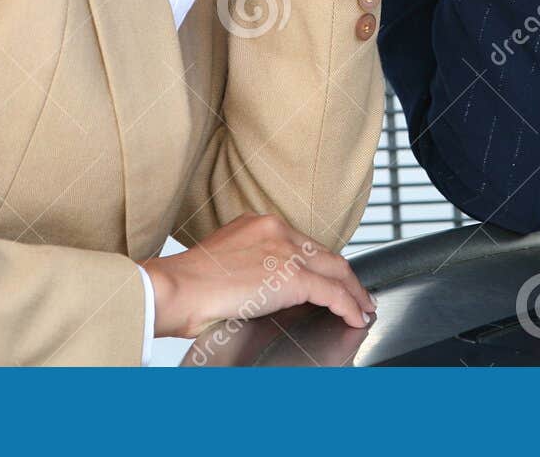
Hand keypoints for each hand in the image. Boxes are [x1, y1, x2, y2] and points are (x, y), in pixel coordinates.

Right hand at [141, 213, 376, 337]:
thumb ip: (249, 266)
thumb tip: (262, 288)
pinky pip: (332, 292)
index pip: (302, 243)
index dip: (320, 263)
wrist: (178, 288)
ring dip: (353, 292)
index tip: (328, 277)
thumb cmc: (187, 285)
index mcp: (258, 224)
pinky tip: (355, 316)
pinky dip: (348, 305)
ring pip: (335, 270)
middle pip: (324, 253)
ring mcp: (286, 251)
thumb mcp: (223, 263)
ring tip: (362, 307)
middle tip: (357, 293)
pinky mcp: (293, 277)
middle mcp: (276, 229)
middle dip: (344, 275)